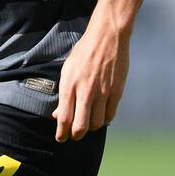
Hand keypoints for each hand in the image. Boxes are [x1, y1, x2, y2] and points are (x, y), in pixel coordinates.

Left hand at [53, 20, 129, 141]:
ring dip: (91, 127)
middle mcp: (85, 92)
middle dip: (76, 135)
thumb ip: (63, 95)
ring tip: (88, 122)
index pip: (64, 118)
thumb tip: (57, 115)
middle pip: (80, 126)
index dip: (62, 133)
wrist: (107, 36)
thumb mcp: (67, 70)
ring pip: (96, 124)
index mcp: (69, 85)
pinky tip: (101, 115)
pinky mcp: (117, 91)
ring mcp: (102, 93)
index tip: (61, 138)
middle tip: (74, 135)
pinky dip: (105, 120)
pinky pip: (110, 115)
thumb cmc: (84, 52)